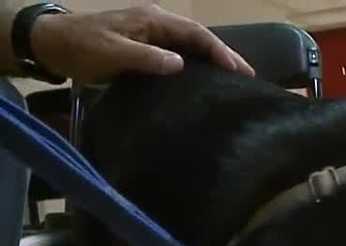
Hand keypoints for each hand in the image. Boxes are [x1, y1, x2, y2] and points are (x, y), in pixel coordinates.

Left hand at [29, 5, 253, 83]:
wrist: (52, 44)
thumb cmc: (82, 48)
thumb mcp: (113, 54)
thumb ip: (147, 58)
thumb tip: (180, 64)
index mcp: (153, 20)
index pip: (196, 34)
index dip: (220, 51)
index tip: (238, 71)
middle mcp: (157, 22)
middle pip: (199, 38)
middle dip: (224, 55)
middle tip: (248, 76)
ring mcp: (151, 33)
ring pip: (191, 45)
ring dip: (212, 60)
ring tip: (233, 80)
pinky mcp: (145, 45)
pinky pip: (179, 52)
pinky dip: (196, 64)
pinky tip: (204, 79)